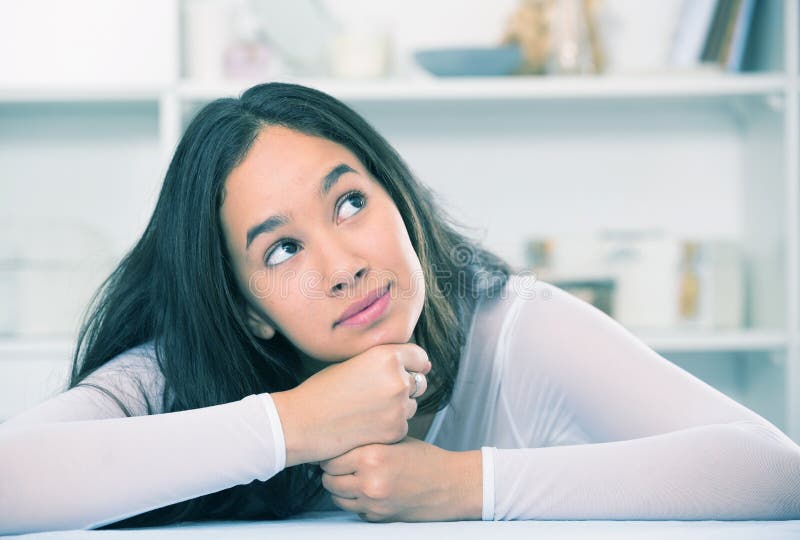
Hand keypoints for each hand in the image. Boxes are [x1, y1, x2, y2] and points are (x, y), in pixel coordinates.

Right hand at [271, 343, 430, 466]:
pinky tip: (365, 425)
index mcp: (386, 356)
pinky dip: (389, 426)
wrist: (302, 423)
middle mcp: (397, 380)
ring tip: (366, 410)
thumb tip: (426, 366)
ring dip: (397, 407)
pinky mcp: (396, 431)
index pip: (419, 357)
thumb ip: (385, 360)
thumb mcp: (353, 362)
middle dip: (404, 386)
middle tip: (376, 394)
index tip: (398, 372)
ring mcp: (398, 407)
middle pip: (419, 381)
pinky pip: (403, 425)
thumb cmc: (323, 389)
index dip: (410, 364)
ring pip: (411, 405)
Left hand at [319, 437, 482, 522]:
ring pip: (337, 498)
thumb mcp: (395, 440)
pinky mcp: (378, 518)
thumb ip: (367, 442)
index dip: (331, 454)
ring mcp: (373, 503)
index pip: (330, 459)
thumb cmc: (425, 459)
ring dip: (341, 488)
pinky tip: (369, 491)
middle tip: (342, 465)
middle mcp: (369, 481)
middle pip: (329, 480)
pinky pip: (353, 510)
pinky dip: (356, 502)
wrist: (450, 485)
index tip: (335, 451)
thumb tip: (339, 443)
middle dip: (332, 472)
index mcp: (372, 456)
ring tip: (354, 478)